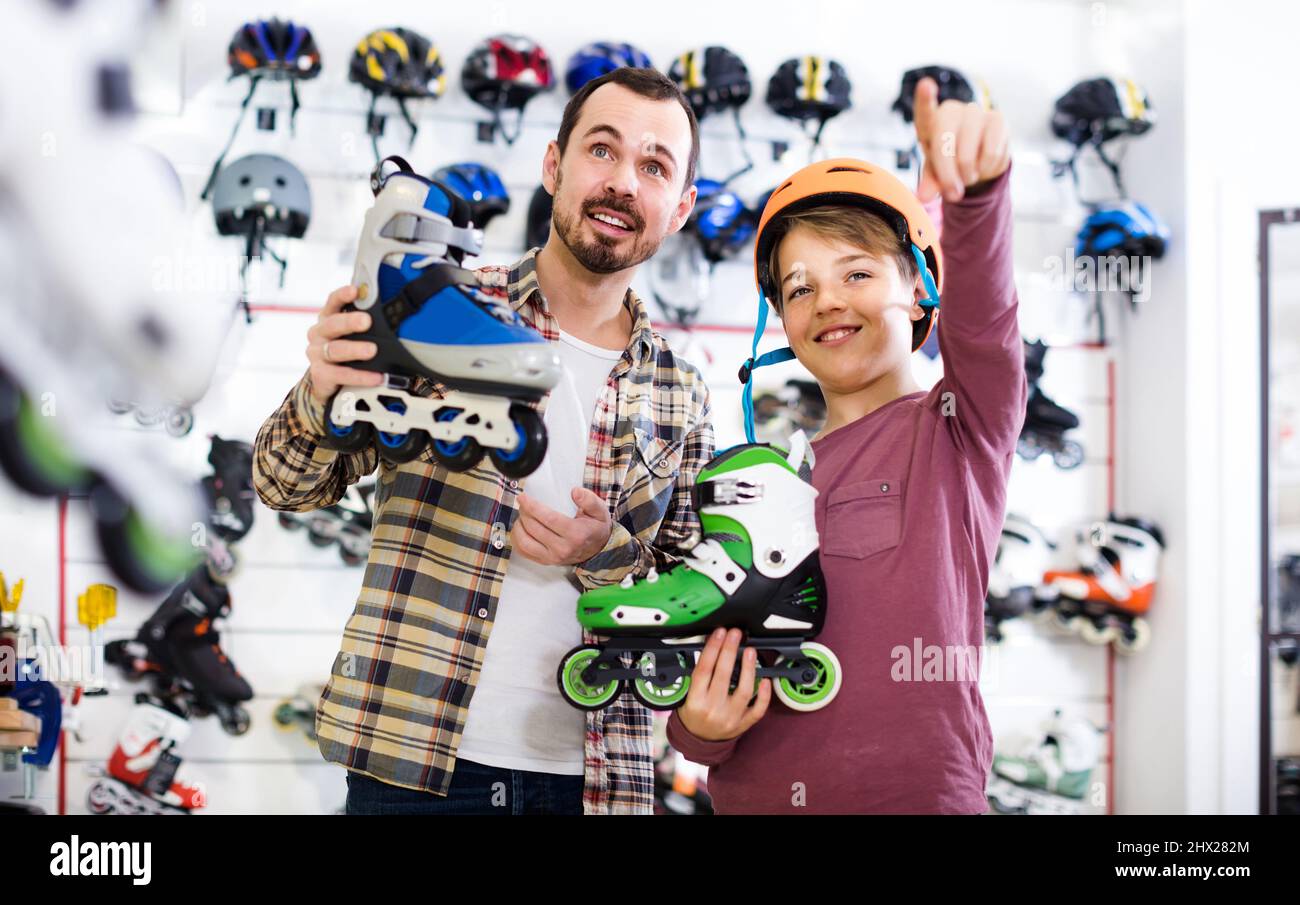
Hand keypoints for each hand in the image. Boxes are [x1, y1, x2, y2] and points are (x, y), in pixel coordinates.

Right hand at [306, 285, 382, 404]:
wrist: (326, 379)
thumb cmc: (344, 350)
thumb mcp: (350, 333)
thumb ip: (364, 323)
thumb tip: (394, 313)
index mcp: (328, 318)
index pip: (333, 302)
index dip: (343, 295)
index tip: (355, 290)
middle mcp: (319, 333)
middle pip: (333, 324)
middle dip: (350, 322)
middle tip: (366, 321)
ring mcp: (318, 354)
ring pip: (336, 349)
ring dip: (354, 349)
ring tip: (372, 350)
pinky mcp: (320, 374)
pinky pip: (341, 374)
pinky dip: (360, 376)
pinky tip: (376, 377)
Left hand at [510, 488, 611, 565]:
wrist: (599, 550)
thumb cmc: (596, 528)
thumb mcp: (599, 511)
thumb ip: (589, 500)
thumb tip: (575, 492)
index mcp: (576, 534)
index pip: (548, 518)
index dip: (532, 506)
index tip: (523, 497)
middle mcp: (563, 548)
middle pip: (533, 528)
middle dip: (524, 512)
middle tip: (524, 503)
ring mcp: (553, 557)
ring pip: (524, 542)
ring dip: (518, 526)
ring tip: (522, 516)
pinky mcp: (546, 562)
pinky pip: (524, 552)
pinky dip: (517, 540)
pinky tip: (520, 529)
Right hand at [676, 628, 771, 741]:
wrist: (699, 740)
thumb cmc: (693, 714)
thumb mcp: (688, 694)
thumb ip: (700, 674)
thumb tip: (715, 645)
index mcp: (695, 701)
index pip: (704, 669)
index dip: (712, 648)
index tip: (719, 633)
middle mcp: (712, 709)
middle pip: (723, 675)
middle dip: (729, 650)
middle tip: (735, 635)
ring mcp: (730, 718)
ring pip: (743, 691)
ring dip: (748, 668)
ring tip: (750, 651)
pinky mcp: (743, 724)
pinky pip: (757, 710)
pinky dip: (763, 695)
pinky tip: (764, 679)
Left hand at [912, 76, 1010, 203]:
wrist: (978, 163)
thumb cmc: (950, 164)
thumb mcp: (935, 174)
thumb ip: (929, 183)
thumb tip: (923, 197)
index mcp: (929, 123)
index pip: (925, 110)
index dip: (925, 99)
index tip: (926, 86)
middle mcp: (951, 112)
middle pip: (944, 142)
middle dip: (947, 174)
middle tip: (953, 193)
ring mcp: (975, 112)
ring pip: (968, 153)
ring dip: (968, 174)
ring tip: (969, 175)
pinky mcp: (997, 119)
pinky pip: (990, 151)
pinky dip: (986, 167)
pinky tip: (985, 164)